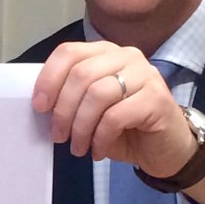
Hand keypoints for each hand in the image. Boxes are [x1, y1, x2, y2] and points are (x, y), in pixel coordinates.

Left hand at [32, 40, 204, 203]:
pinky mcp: (157, 98)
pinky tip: (98, 151)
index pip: (69, 53)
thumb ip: (70, 97)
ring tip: (78, 148)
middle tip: (58, 136)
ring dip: (80, 127)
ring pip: (97, 95)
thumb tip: (40, 104)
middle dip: (63, 110)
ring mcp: (145, 75)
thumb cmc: (124, 128)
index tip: (39, 107)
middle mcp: (126, 56)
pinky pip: (115, 116)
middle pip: (81, 75)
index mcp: (105, 53)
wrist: (165, 149)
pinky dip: (100, 137)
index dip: (48, 79)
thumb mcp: (90, 110)